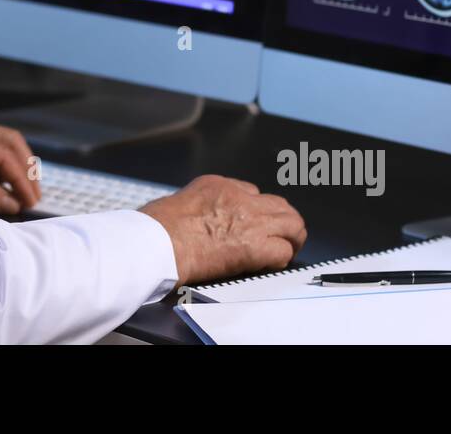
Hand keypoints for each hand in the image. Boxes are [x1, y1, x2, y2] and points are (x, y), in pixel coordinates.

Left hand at [0, 117, 41, 214]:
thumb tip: (14, 204)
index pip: (4, 155)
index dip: (21, 179)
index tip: (29, 201)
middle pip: (11, 140)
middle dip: (26, 168)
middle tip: (33, 195)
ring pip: (5, 141)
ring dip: (17, 164)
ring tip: (23, 191)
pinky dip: (4, 162)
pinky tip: (4, 182)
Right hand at [139, 175, 306, 285]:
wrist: (159, 240)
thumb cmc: (158, 224)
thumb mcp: (180, 199)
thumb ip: (202, 204)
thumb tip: (207, 218)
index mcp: (220, 185)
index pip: (253, 193)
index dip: (257, 211)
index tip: (254, 224)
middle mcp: (240, 199)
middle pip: (281, 205)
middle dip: (285, 221)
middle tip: (282, 237)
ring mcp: (250, 221)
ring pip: (292, 225)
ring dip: (291, 238)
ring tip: (285, 249)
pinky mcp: (254, 248)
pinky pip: (283, 251)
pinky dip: (280, 259)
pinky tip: (269, 264)